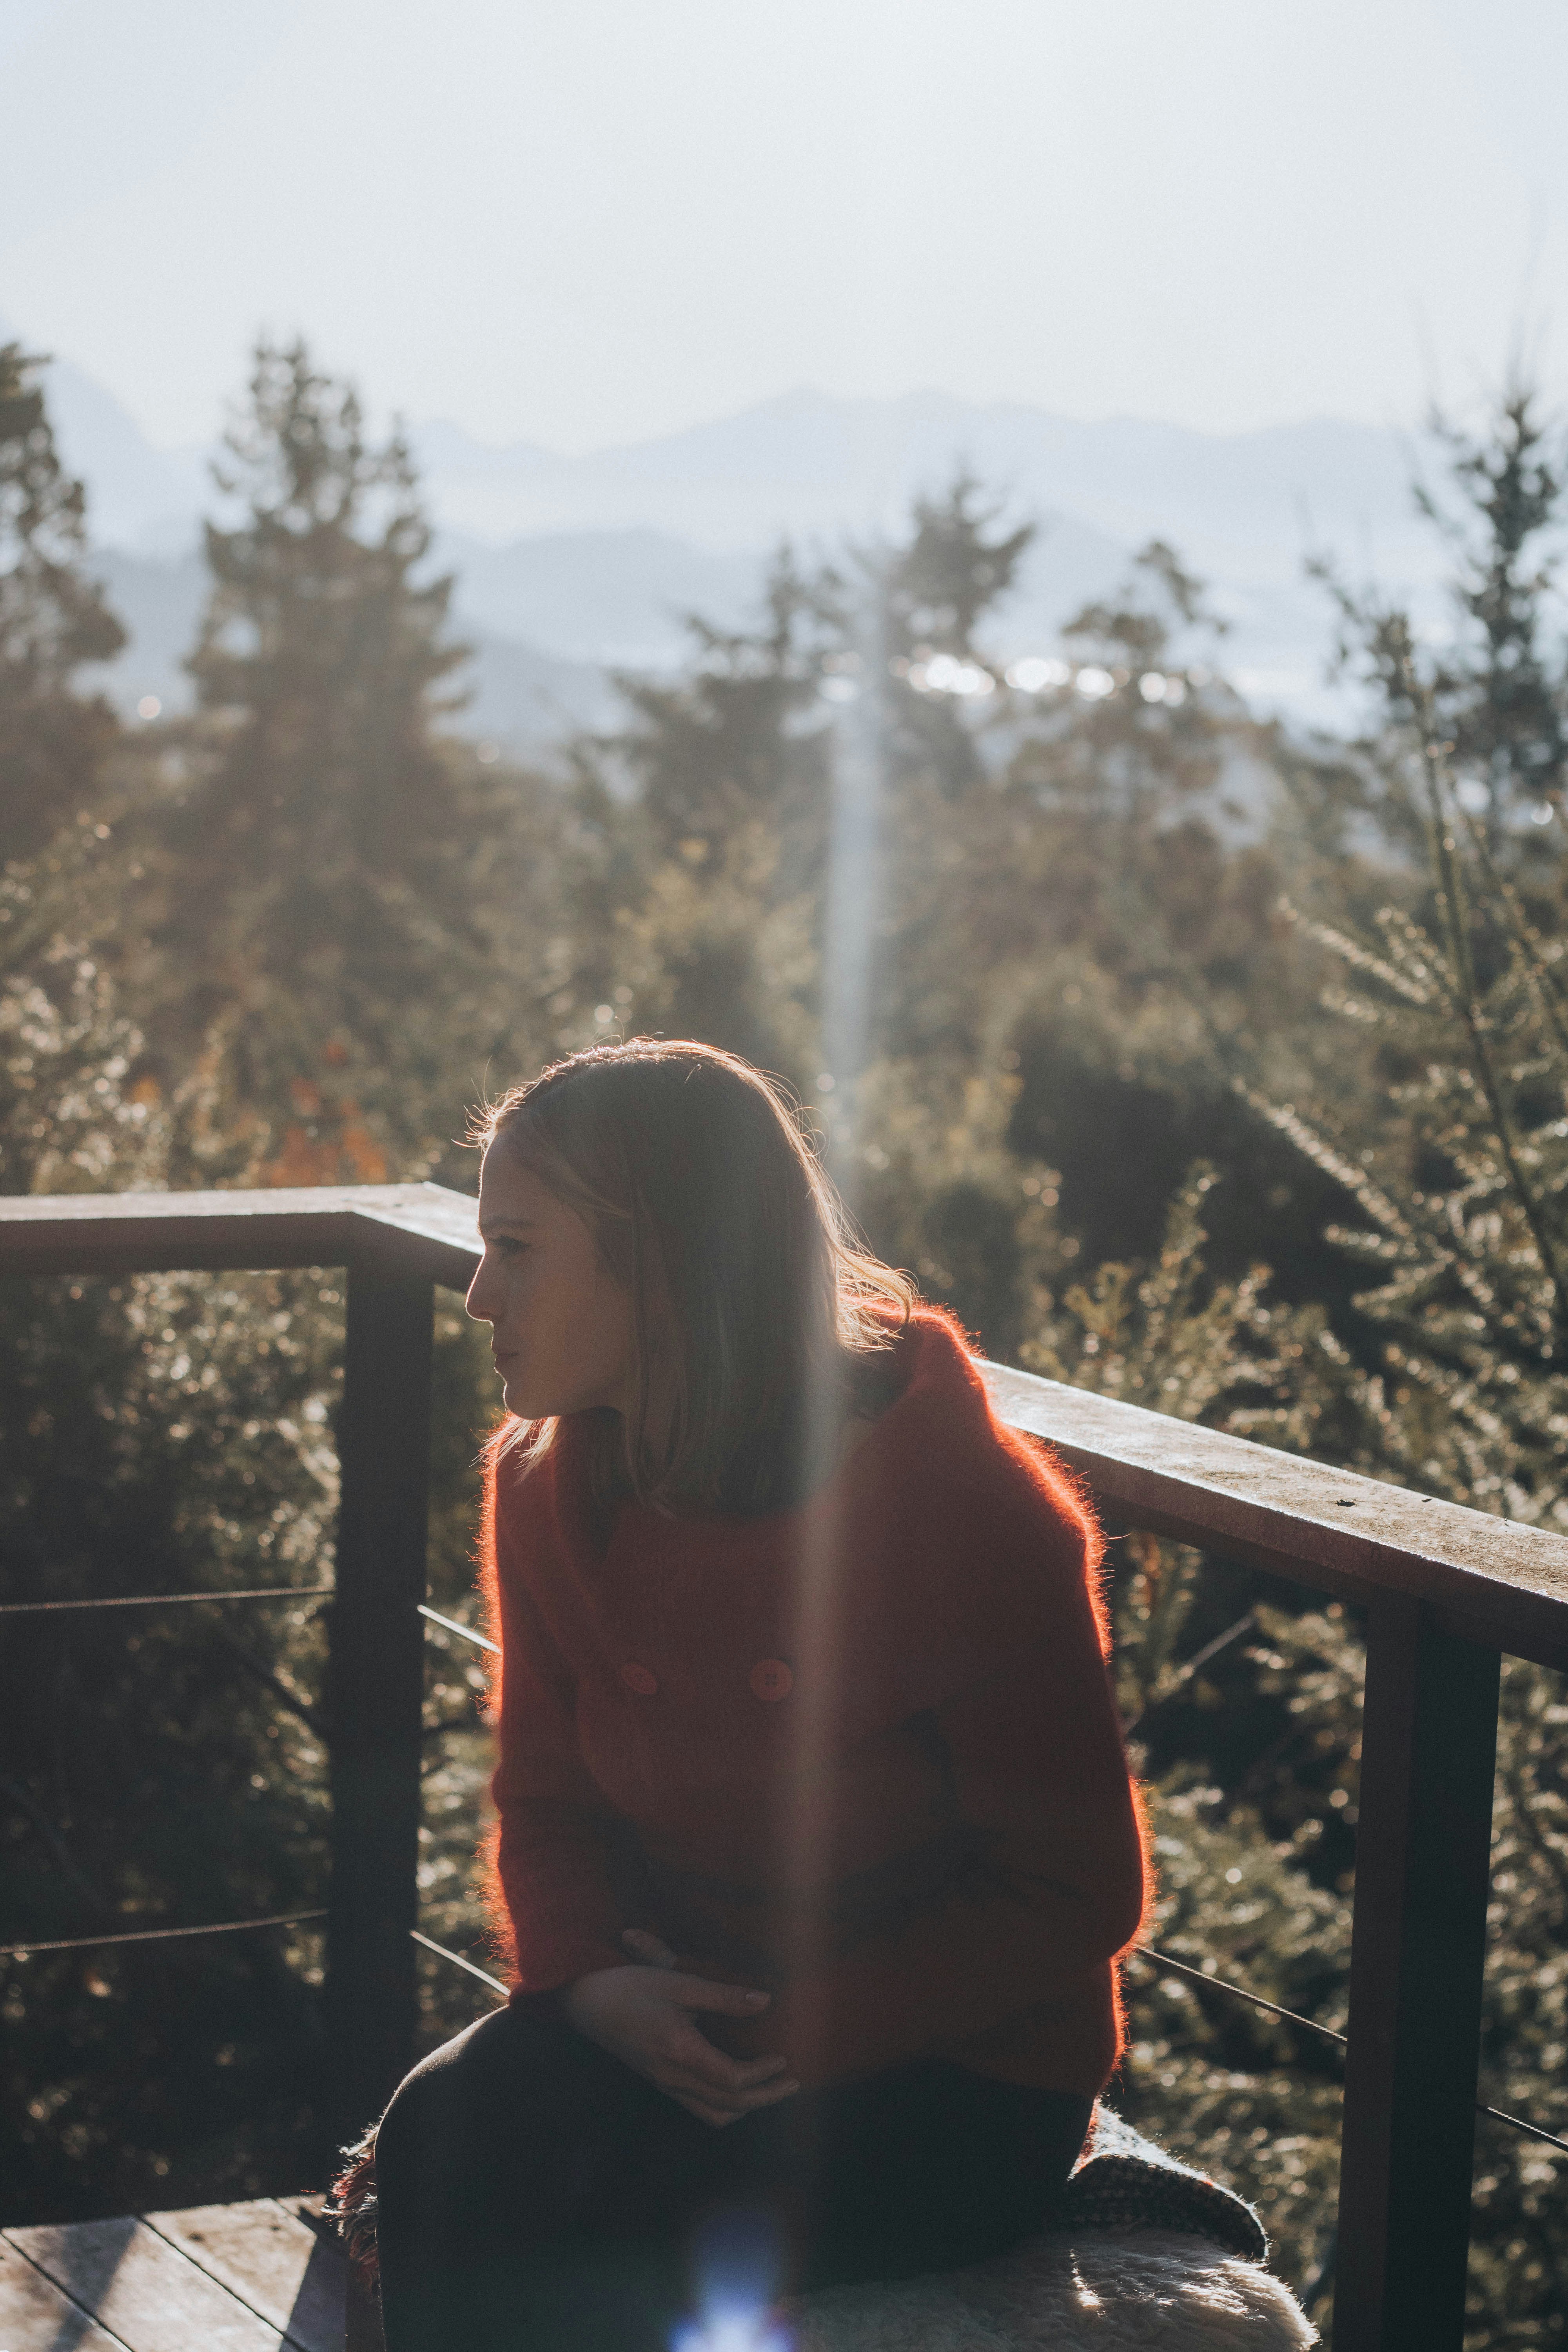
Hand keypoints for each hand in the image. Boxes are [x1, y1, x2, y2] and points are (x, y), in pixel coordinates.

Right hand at [564, 1947, 797, 2127]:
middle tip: (792, 2082)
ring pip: (713, 2114)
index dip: (763, 2074)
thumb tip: (766, 2001)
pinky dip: (724, 2105)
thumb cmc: (631, 1985)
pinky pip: (697, 2107)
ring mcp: (664, 2083)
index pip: (732, 2080)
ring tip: (769, 2088)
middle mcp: (672, 2076)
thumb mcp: (679, 1982)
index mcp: (680, 2050)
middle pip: (728, 2105)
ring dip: (745, 2106)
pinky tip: (734, 2087)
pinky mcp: (659, 2082)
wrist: (586, 2001)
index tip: (783, 2058)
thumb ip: (724, 1996)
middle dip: (765, 2097)